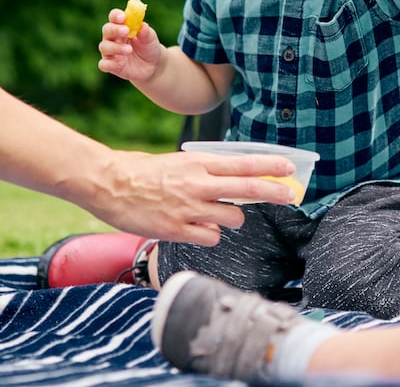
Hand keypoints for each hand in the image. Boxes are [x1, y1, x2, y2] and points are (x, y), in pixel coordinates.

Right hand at [87, 150, 295, 245]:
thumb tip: (234, 178)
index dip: (269, 166)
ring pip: (233, 218)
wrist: (108, 183)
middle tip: (291, 194)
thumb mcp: (179, 162)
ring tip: (217, 214)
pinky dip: (210, 235)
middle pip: (247, 188)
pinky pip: (211, 237)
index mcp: (198, 162)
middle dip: (274, 192)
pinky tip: (197, 228)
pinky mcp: (177, 230)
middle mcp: (198, 183)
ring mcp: (189, 208)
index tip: (289, 167)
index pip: (242, 163)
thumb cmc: (142, 171)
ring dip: (233, 218)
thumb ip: (205, 171)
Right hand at [98, 6, 162, 81]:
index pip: (114, 17)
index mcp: (121, 26)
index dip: (116, 15)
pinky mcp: (111, 65)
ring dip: (116, 47)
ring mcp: (110, 52)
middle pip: (107, 30)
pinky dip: (109, 63)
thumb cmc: (149, 47)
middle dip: (115, 29)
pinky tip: (120, 63)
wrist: (153, 65)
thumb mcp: (150, 39)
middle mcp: (113, 37)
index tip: (123, 17)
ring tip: (129, 49)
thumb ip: (146, 32)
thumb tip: (143, 25)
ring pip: (104, 46)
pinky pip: (103, 64)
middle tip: (126, 31)